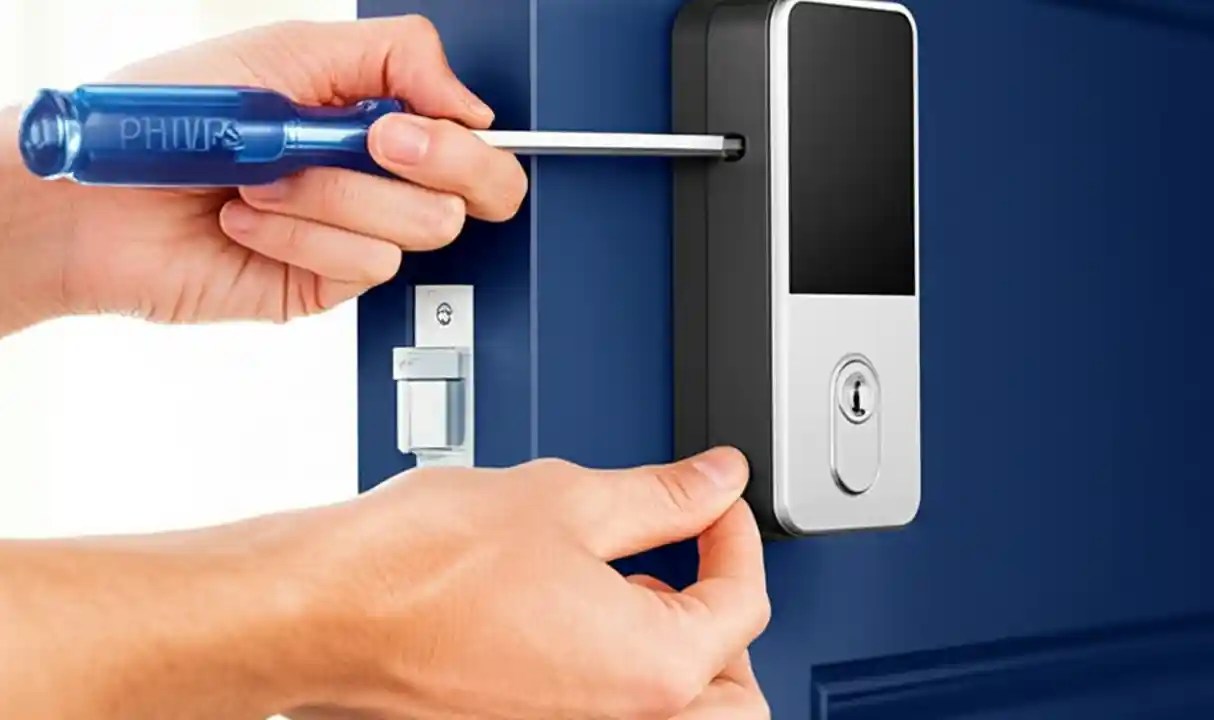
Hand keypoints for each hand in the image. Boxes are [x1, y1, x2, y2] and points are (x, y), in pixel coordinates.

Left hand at [1, 16, 526, 327]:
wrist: (97, 199)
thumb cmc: (171, 115)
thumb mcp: (289, 50)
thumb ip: (396, 56)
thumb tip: (471, 105)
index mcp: (375, 114)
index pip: (473, 134)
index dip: (454, 135)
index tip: (395, 126)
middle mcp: (376, 175)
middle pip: (482, 190)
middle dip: (438, 164)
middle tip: (374, 147)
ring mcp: (356, 232)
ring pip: (422, 227)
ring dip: (335, 196)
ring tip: (268, 180)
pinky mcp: (327, 282)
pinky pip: (364, 265)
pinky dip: (300, 236)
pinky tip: (251, 222)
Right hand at [282, 448, 769, 719]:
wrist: (318, 612)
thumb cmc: (417, 569)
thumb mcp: (568, 501)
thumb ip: (664, 496)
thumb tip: (716, 481)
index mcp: (652, 669)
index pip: (743, 604)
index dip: (736, 535)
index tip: (715, 504)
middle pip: (728, 686)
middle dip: (718, 613)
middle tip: (687, 557)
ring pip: (670, 707)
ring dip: (670, 647)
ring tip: (624, 582)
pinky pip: (604, 709)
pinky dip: (613, 670)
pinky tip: (569, 610)